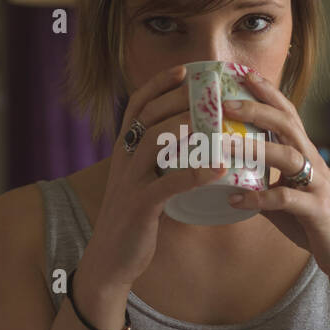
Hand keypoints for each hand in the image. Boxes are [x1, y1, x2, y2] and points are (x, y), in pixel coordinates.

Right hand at [88, 64, 227, 287]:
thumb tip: (194, 142)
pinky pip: (169, 184)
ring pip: (155, 141)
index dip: (159, 84)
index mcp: (124, 149)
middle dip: (180, 97)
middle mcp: (124, 158)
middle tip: (211, 88)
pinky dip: (196, 173)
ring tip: (218, 119)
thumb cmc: (134, 219)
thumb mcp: (142, 181)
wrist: (108, 259)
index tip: (185, 70)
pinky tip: (221, 169)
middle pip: (149, 115)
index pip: (137, 104)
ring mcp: (130, 181)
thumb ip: (160, 161)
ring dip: (188, 127)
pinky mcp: (140, 206)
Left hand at [221, 72, 329, 281]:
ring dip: (254, 150)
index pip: (287, 114)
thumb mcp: (284, 196)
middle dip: (256, 110)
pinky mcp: (317, 210)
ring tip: (222, 147)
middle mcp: (313, 163)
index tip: (243, 74)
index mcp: (305, 154)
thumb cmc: (313, 222)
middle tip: (225, 102)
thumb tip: (226, 174)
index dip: (268, 93)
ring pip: (287, 156)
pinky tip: (235, 200)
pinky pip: (286, 199)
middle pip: (287, 125)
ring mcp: (317, 185)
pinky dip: (259, 198)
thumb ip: (261, 182)